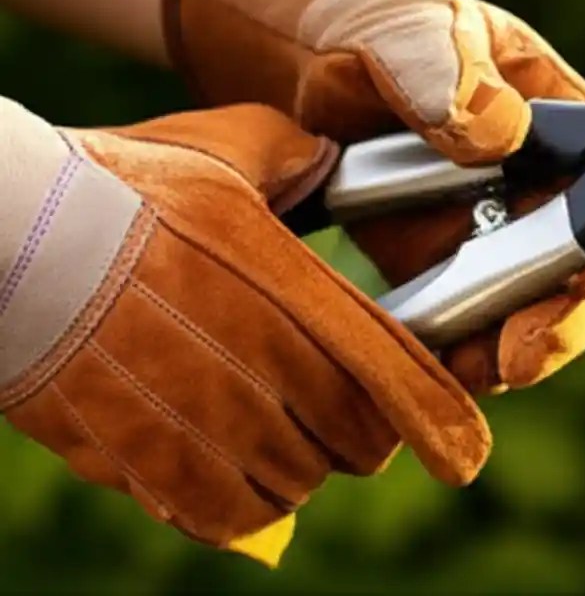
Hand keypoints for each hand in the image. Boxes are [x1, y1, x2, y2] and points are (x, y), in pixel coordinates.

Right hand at [0, 99, 487, 562]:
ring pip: (294, 482)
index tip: (462, 454)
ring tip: (275, 431)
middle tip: (348, 418)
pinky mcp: (141, 459)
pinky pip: (224, 514)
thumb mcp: (223, 147)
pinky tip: (228, 469)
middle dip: (363, 436)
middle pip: (352, 440)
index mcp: (283, 286)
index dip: (437, 422)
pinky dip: (242, 503)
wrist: (6, 237)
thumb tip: (333, 163)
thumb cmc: (118, 186)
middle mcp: (251, 359)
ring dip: (301, 465)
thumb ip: (297, 159)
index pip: (388, 372)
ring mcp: (196, 418)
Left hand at [163, 0, 584, 392]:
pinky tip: (423, 364)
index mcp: (559, 125)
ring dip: (509, 352)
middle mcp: (536, 189)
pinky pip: (458, 328)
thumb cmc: (367, 19)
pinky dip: (449, 355)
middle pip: (583, 273)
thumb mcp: (404, 27)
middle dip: (563, 320)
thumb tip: (494, 134)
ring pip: (525, 314)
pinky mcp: (433, 272)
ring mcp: (486, 236)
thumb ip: (444, 70)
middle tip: (523, 352)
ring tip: (476, 370)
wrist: (287, 52)